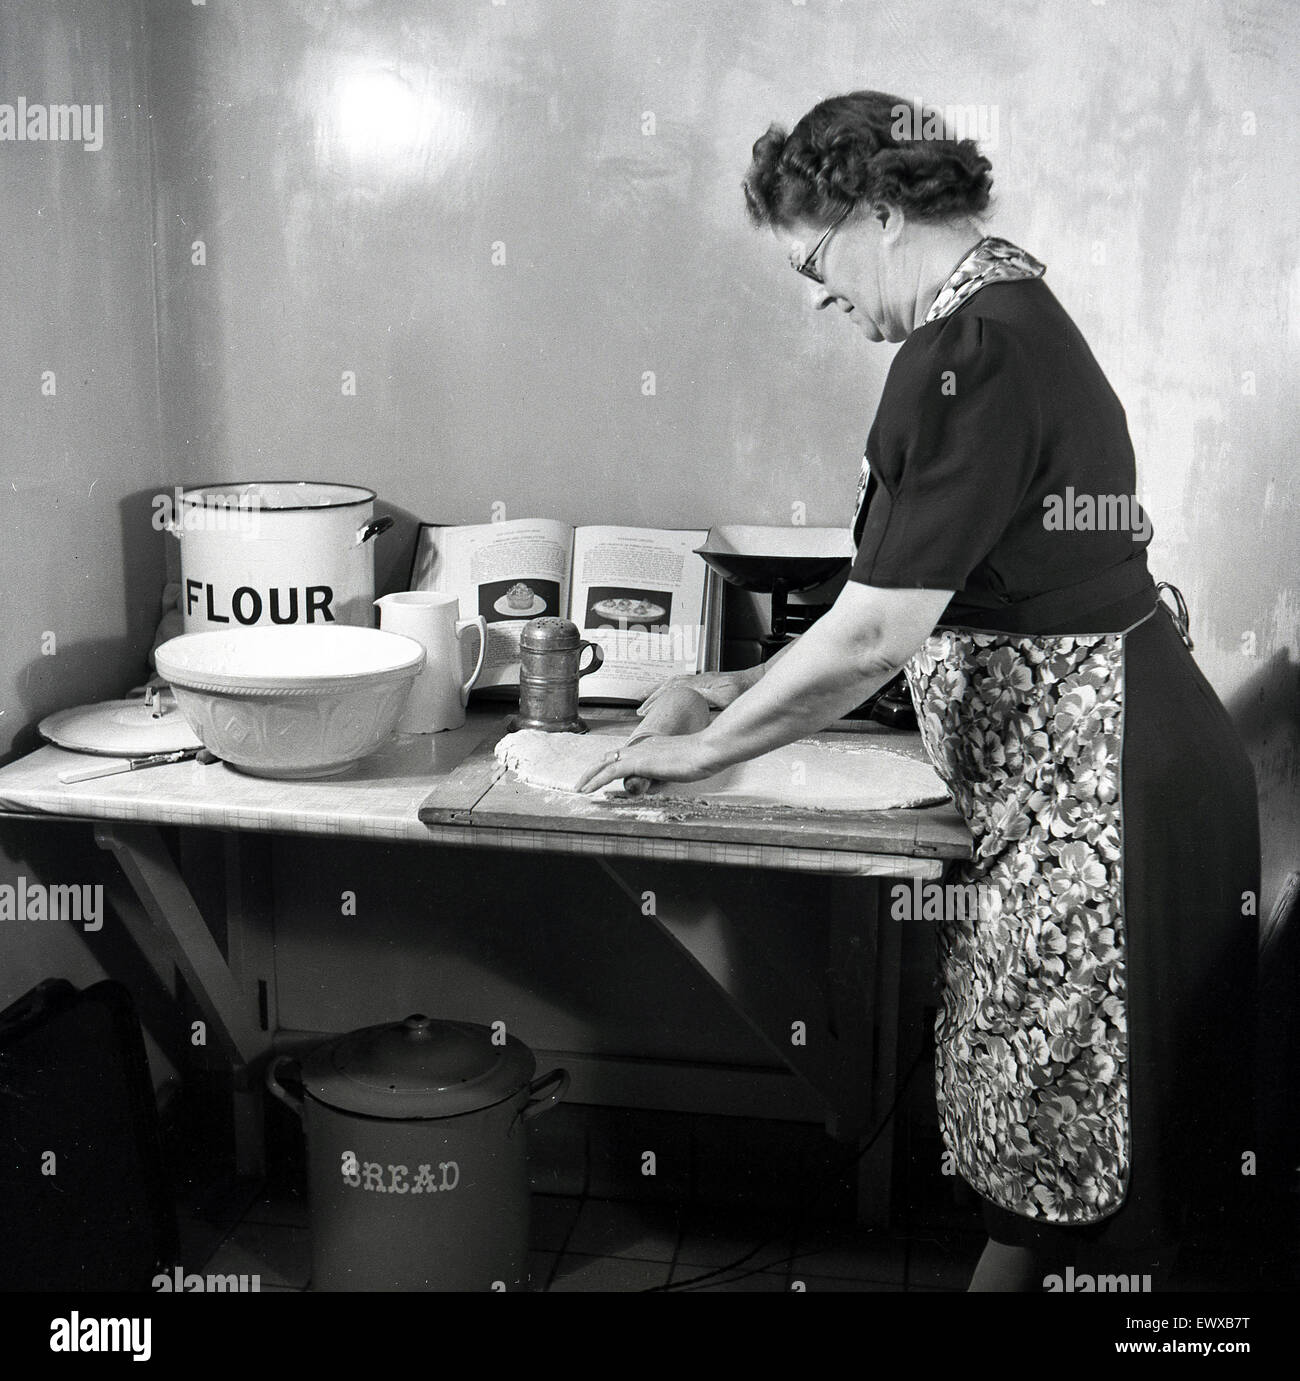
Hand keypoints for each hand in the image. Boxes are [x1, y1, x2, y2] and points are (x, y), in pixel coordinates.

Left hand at [575, 731, 716, 794]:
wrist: (709, 750)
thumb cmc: (703, 757)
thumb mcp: (683, 765)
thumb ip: (671, 769)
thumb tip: (667, 776)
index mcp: (651, 746)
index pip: (623, 754)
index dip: (609, 764)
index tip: (601, 774)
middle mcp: (641, 746)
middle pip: (609, 756)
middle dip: (593, 769)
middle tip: (582, 782)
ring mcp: (639, 753)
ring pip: (605, 764)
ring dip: (590, 776)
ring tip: (579, 788)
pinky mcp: (639, 763)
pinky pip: (610, 772)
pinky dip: (596, 780)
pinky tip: (588, 789)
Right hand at [637, 667, 760, 714]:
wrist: (753, 681)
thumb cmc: (742, 691)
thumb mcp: (726, 698)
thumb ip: (708, 701)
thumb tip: (690, 700)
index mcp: (698, 685)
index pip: (670, 692)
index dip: (655, 702)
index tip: (644, 711)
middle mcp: (696, 680)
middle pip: (667, 687)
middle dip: (651, 697)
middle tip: (639, 709)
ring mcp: (698, 680)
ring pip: (671, 683)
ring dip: (656, 690)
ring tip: (644, 697)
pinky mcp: (702, 681)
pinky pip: (678, 682)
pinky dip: (667, 687)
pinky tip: (665, 692)